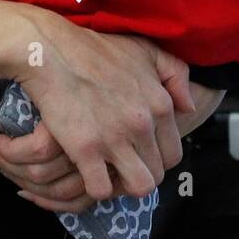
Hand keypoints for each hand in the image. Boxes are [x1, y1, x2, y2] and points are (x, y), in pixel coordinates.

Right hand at [0, 16, 193, 202]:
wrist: (50, 50)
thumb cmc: (95, 49)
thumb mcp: (144, 49)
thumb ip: (175, 74)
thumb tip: (188, 107)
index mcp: (159, 103)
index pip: (173, 153)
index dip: (155, 158)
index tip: (137, 152)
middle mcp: (142, 123)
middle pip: (157, 173)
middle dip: (139, 172)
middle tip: (120, 164)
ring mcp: (115, 138)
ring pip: (139, 187)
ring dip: (124, 186)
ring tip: (108, 173)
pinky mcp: (86, 149)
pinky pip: (101, 190)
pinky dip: (95, 187)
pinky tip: (86, 172)